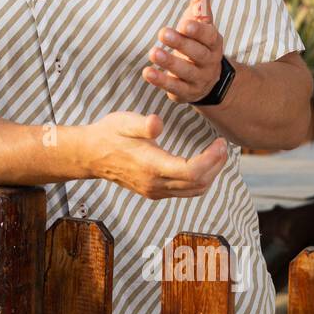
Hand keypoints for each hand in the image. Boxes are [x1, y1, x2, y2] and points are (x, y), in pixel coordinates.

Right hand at [84, 110, 227, 198]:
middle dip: (217, 165)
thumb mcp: (124, 121)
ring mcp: (155, 191)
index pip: (193, 171)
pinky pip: (185, 192)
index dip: (212, 159)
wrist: (91, 154)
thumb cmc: (109, 134)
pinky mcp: (154, 192)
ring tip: (217, 155)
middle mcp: (155, 184)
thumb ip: (142, 124)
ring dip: (211, 174)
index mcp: (151, 166)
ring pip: (194, 191)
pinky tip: (202, 164)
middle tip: (223, 146)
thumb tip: (157, 124)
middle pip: (199, 183)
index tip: (220, 142)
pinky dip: (199, 180)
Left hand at [143, 0, 224, 103]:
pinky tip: (147, 72)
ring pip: (185, 72)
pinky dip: (161, 81)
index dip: (198, 30)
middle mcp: (209, 62)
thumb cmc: (199, 42)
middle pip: (197, 53)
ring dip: (169, 63)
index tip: (185, 23)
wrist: (209, 80)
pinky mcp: (186, 92)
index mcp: (213, 42)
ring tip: (153, 53)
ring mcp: (198, 79)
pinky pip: (175, 88)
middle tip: (162, 33)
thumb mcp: (202, 21)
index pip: (208, 36)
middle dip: (180, 44)